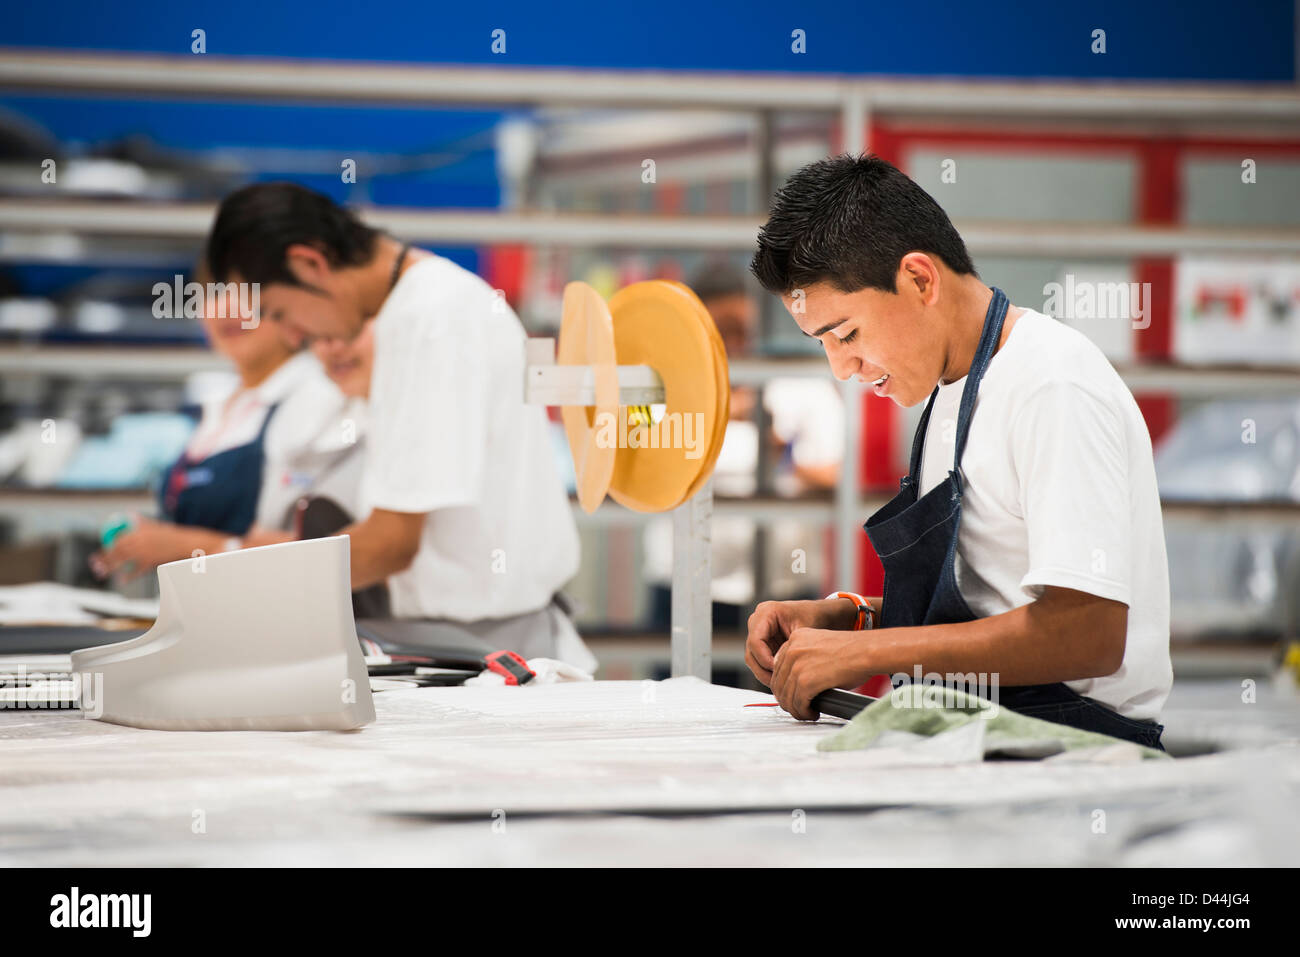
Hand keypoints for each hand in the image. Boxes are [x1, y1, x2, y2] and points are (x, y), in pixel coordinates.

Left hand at [90, 516, 213, 582]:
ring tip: (101, 572)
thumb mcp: (156, 526)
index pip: (118, 539)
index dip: (107, 546)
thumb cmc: (172, 535)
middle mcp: (138, 542)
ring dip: (110, 567)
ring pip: (122, 561)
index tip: (101, 552)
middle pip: (116, 551)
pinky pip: (136, 571)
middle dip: (104, 558)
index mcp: (138, 531)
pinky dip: (129, 576)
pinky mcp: (150, 562)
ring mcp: (143, 552)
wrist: (186, 544)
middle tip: (95, 563)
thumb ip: (142, 522)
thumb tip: (131, 515)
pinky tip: (122, 580)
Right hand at [744, 598, 856, 686]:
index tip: (778, 670)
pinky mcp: (763, 644)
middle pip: (751, 652)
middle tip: (778, 683)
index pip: (755, 641)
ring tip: (781, 684)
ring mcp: (759, 633)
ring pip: (753, 660)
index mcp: (766, 612)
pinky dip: (769, 672)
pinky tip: (782, 679)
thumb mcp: (805, 632)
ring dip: (765, 674)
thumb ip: (793, 649)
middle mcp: (758, 621)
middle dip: (763, 670)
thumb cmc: (816, 617)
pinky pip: (760, 662)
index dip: (764, 659)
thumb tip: (785, 670)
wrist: (823, 615)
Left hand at [771, 627, 872, 720]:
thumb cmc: (853, 650)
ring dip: (795, 709)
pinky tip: (812, 713)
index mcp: (795, 638)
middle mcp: (792, 650)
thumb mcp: (820, 645)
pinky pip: (798, 703)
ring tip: (806, 713)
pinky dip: (803, 712)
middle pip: (779, 683)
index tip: (791, 694)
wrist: (866, 651)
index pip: (778, 667)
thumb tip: (796, 680)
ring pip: (786, 696)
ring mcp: (797, 666)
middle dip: (787, 699)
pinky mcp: (806, 681)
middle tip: (798, 707)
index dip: (784, 685)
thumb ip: (804, 657)